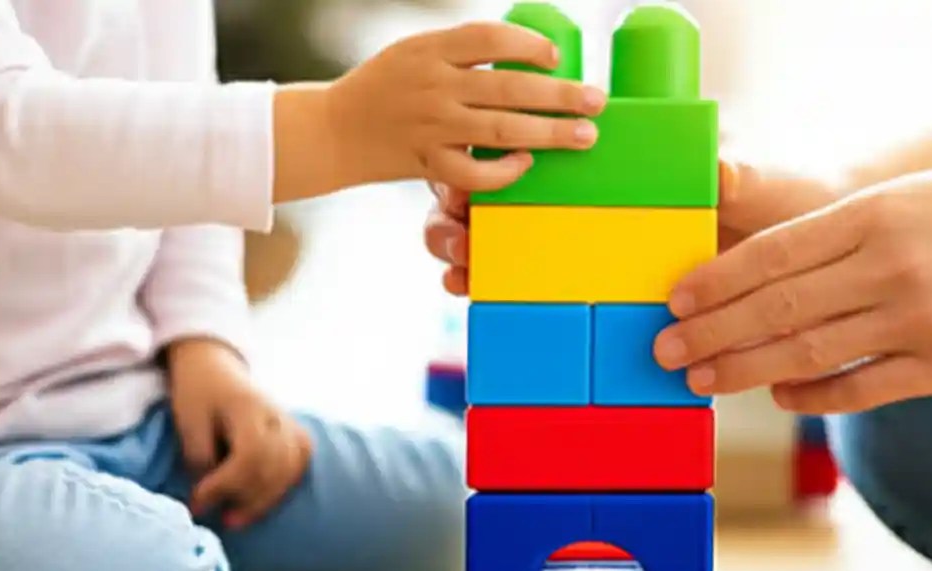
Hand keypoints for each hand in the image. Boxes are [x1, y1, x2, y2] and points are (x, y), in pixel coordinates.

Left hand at [167, 339, 312, 529]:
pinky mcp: (297, 435)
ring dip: (263, 501)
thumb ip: (199, 454)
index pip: (249, 455)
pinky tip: (259, 502)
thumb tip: (210, 489)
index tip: (197, 501)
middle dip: (244, 499)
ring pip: (289, 472)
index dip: (225, 485)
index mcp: (249, 407)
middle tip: (217, 518)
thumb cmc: (198, 392)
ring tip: (235, 519)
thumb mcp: (187, 418)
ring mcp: (291, 426)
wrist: (215, 367)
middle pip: (273, 468)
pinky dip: (279, 490)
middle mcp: (277, 417)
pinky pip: (297, 468)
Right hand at [324, 21, 605, 191]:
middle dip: (559, 95)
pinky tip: (526, 163)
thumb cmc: (388, 87)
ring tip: (585, 135)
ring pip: (500, 130)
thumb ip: (462, 52)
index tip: (555, 57)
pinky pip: (473, 172)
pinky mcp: (426, 162)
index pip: (488, 38)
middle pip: (507, 87)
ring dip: (548, 133)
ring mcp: (430, 126)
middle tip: (596, 101)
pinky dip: (503, 170)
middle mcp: (432, 85)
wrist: (335, 129)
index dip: (527, 44)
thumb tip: (528, 55)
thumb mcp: (416, 52)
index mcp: (430, 49)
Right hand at [421, 159, 839, 295]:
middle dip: (462, 224)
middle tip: (454, 239)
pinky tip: (491, 320)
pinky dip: (518, 317)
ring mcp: (605, 265)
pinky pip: (560, 316)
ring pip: (519, 265)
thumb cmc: (791, 203)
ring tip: (461, 275)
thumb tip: (721, 172)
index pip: (536, 158)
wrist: (823, 258)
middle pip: (508, 213)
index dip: (486, 168)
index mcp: (624, 174)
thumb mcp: (766, 185)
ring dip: (478, 269)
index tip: (462, 181)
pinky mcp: (620, 311)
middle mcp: (601, 217)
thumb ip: (739, 176)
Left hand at [654, 154, 931, 413]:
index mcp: (875, 214)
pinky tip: (777, 393)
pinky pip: (861, 390)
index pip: (771, 254)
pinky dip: (811, 395)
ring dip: (744, 370)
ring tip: (700, 379)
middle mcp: (894, 267)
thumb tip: (758, 285)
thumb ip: (835, 238)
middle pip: (777, 308)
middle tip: (664, 352)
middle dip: (711, 333)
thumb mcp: (901, 199)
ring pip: (809, 353)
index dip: (715, 282)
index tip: (675, 302)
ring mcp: (924, 321)